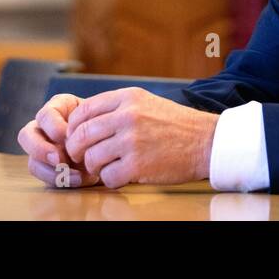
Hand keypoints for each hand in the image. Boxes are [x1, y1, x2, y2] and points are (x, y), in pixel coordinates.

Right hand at [18, 93, 101, 188]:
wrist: (116, 145)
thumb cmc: (108, 127)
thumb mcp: (100, 120)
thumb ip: (86, 126)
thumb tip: (71, 140)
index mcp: (58, 107)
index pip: (45, 115)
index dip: (53, 127)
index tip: (68, 137)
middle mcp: (45, 128)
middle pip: (26, 135)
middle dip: (40, 150)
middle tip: (59, 160)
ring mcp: (44, 150)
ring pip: (32, 161)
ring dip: (51, 171)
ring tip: (75, 176)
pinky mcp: (49, 169)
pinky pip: (44, 177)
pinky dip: (59, 180)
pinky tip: (78, 180)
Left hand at [64, 87, 218, 188]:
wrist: (205, 141)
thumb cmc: (175, 124)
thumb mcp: (146, 102)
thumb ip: (117, 108)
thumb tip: (84, 121)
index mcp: (127, 98)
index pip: (83, 110)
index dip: (72, 127)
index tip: (75, 137)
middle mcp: (127, 116)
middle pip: (81, 135)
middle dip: (76, 150)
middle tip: (80, 157)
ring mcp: (132, 141)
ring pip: (91, 158)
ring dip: (94, 167)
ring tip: (105, 167)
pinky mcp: (138, 165)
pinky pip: (107, 177)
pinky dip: (110, 180)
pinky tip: (121, 175)